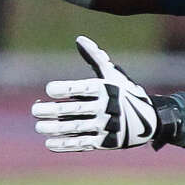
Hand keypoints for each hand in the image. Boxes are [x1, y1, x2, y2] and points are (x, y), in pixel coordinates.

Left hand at [31, 36, 157, 152]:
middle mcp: (106, 107)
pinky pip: (82, 144)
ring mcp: (105, 126)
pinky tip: (49, 142)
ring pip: (75, 128)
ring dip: (54, 128)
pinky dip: (65, 144)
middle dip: (51, 111)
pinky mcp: (105, 142)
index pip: (82, 88)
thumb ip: (95, 58)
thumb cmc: (124, 93)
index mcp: (106, 89)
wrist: (150, 121)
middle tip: (34, 109)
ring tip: (39, 126)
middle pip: (74, 110)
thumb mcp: (113, 74)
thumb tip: (79, 39)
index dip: (64, 89)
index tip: (49, 90)